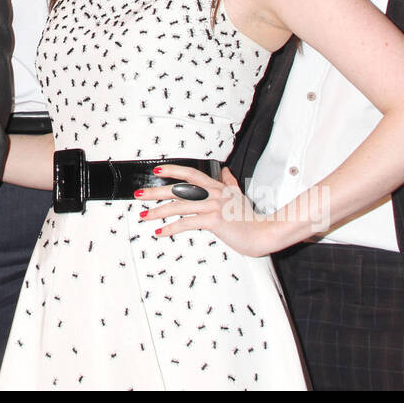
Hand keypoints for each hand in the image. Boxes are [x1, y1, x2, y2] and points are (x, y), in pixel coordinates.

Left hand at [135, 165, 285, 257]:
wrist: (264, 233)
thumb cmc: (251, 218)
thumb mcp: (239, 196)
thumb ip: (230, 183)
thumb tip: (225, 171)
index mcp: (217, 187)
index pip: (191, 173)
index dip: (173, 170)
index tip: (156, 169)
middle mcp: (213, 194)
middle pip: (178, 189)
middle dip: (155, 191)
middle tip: (139, 194)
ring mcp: (213, 206)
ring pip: (178, 206)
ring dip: (157, 211)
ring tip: (144, 216)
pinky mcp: (214, 220)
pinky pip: (186, 223)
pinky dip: (171, 228)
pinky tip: (160, 232)